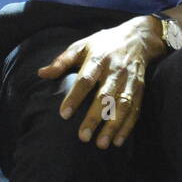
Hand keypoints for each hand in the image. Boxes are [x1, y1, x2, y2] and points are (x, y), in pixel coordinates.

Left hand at [40, 19, 160, 148]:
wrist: (138, 37)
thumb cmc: (103, 44)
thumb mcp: (82, 45)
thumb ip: (62, 61)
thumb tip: (41, 74)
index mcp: (99, 59)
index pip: (86, 79)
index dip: (75, 97)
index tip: (64, 114)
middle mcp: (116, 70)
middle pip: (106, 96)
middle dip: (95, 117)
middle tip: (83, 137)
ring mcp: (129, 80)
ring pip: (122, 105)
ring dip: (113, 126)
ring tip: (101, 144)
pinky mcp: (139, 89)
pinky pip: (135, 109)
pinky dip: (128, 126)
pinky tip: (118, 141)